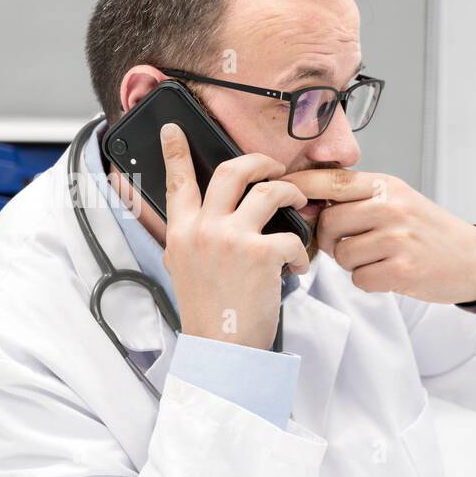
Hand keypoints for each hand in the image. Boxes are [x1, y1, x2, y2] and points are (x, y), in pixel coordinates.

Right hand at [160, 123, 311, 349]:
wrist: (220, 347)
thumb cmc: (210, 313)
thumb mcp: (185, 269)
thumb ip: (193, 240)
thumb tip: (208, 221)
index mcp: (182, 232)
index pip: (177, 181)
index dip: (176, 151)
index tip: (173, 129)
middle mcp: (203, 229)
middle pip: (231, 171)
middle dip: (259, 161)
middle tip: (274, 167)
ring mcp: (232, 239)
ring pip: (269, 191)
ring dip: (292, 193)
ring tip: (300, 203)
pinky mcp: (261, 254)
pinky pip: (292, 234)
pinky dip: (302, 250)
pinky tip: (298, 267)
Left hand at [278, 169, 475, 303]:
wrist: (473, 259)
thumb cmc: (430, 232)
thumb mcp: (398, 201)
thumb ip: (358, 199)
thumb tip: (307, 204)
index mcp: (386, 186)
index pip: (330, 181)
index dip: (300, 188)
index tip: (284, 196)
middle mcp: (391, 207)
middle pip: (328, 223)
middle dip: (330, 240)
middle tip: (350, 246)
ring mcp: (398, 238)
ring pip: (342, 254)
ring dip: (351, 264)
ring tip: (376, 260)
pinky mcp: (403, 270)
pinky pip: (359, 278)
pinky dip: (368, 282)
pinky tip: (388, 274)